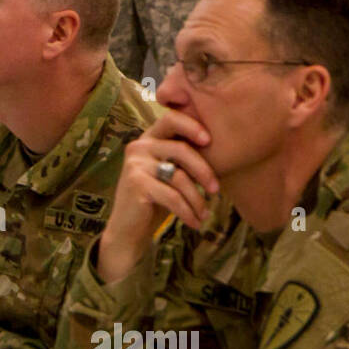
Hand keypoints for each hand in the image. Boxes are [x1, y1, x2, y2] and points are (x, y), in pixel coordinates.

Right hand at [96, 111, 218, 283]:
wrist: (129, 229)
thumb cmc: (155, 199)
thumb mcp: (170, 174)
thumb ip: (184, 158)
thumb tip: (219, 150)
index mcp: (148, 139)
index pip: (171, 119)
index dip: (193, 125)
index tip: (209, 141)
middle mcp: (138, 147)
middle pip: (181, 149)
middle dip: (204, 170)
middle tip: (216, 190)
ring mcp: (135, 165)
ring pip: (179, 177)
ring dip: (197, 199)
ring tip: (204, 214)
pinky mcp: (136, 184)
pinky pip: (173, 196)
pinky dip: (188, 212)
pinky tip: (195, 222)